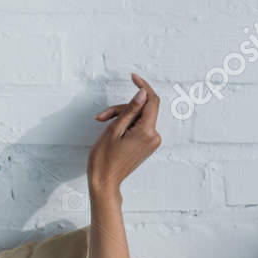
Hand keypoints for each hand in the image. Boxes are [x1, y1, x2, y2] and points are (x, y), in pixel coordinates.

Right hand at [88, 72, 160, 199]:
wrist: (105, 180)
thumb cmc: (105, 157)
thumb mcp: (115, 128)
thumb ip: (131, 110)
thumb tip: (143, 94)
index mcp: (147, 132)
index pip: (152, 101)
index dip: (143, 86)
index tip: (133, 77)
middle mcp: (154, 137)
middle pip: (142, 109)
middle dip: (122, 108)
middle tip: (103, 116)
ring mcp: (152, 142)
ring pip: (138, 117)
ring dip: (121, 116)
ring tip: (103, 123)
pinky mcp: (147, 145)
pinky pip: (139, 126)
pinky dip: (125, 124)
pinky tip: (111, 129)